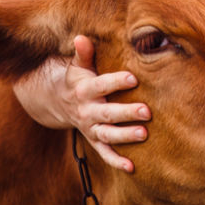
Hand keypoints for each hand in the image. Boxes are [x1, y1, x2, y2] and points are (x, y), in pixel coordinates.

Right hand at [12, 35, 149, 171]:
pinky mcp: (93, 140)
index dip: (115, 82)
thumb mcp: (77, 66)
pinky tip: (132, 167)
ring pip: (107, 135)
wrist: (57, 101)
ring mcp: (90, 128)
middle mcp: (87, 111)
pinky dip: (116, 161)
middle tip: (147, 111)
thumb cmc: (77, 79)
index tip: (133, 78)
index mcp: (84, 90)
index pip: (101, 86)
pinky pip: (104, 153)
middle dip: (126, 113)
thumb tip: (81, 37)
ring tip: (144, 134)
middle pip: (107, 113)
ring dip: (125, 136)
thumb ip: (83, 53)